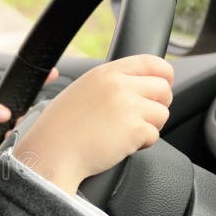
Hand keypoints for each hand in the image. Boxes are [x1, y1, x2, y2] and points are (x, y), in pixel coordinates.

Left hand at [0, 68, 58, 181]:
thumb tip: (6, 112)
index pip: (15, 92)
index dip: (32, 84)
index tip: (51, 75)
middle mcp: (1, 119)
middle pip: (25, 111)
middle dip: (27, 115)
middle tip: (16, 123)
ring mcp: (6, 134)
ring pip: (25, 129)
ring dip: (22, 133)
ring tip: (7, 138)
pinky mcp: (8, 151)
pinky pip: (21, 146)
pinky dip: (20, 147)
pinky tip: (13, 149)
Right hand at [12, 55, 173, 194]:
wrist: (52, 153)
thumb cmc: (60, 128)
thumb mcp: (81, 91)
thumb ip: (108, 84)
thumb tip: (138, 85)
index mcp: (105, 73)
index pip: (151, 62)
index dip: (163, 75)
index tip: (162, 85)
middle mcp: (119, 86)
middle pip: (163, 88)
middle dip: (157, 104)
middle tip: (140, 117)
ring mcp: (128, 107)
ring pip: (162, 113)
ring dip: (149, 126)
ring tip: (126, 133)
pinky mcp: (134, 130)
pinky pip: (154, 135)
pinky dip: (142, 144)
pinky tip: (121, 145)